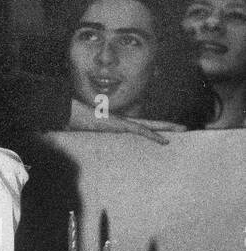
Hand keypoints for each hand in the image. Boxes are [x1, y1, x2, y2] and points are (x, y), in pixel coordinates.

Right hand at [67, 99, 183, 144]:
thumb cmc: (69, 117)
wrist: (65, 110)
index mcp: (114, 123)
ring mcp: (120, 122)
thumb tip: (65, 133)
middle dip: (166, 126)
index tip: (164, 132)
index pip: (138, 126)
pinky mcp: (118, 124)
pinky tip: (164, 140)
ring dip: (165, 128)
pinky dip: (152, 135)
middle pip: (148, 124)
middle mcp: (120, 121)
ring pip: (148, 125)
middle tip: (185, 128)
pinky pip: (138, 130)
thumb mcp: (78, 128)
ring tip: (182, 128)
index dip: (152, 128)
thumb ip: (79, 128)